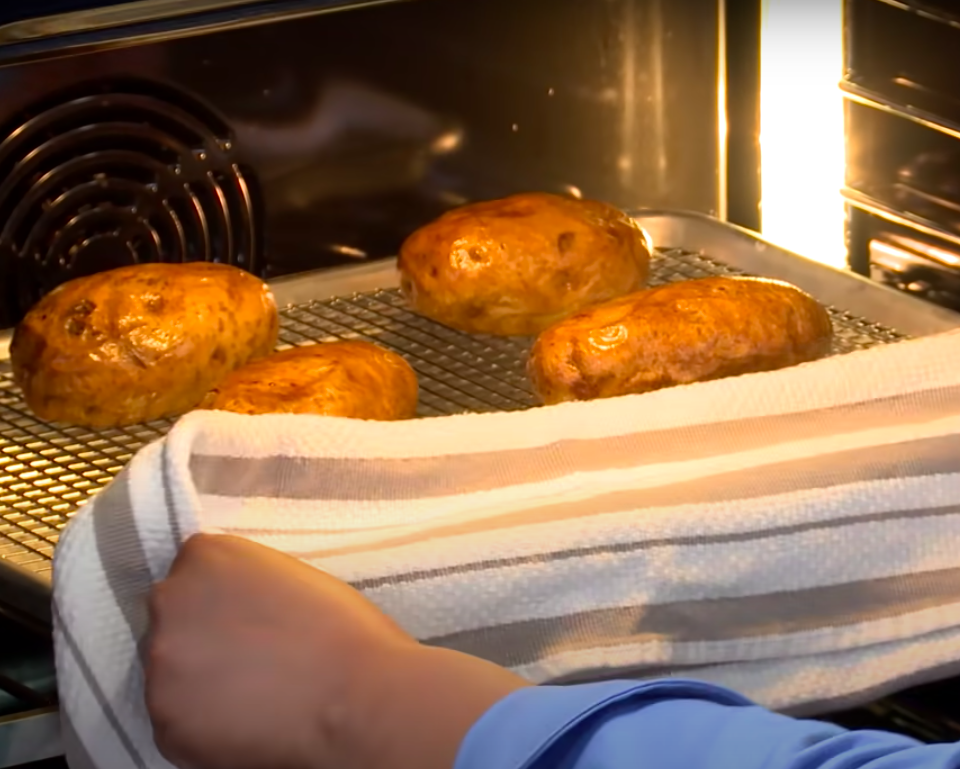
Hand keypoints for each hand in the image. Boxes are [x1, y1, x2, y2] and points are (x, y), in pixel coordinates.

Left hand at [145, 533, 526, 768]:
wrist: (356, 696)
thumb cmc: (342, 630)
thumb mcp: (290, 573)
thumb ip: (244, 580)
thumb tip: (230, 603)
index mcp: (205, 555)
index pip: (192, 573)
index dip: (220, 599)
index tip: (244, 620)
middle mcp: (170, 600)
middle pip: (172, 619)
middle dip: (200, 637)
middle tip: (248, 660)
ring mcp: (160, 663)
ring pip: (169, 672)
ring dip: (197, 682)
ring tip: (250, 694)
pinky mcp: (164, 719)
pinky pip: (174, 720)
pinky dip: (201, 725)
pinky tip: (244, 722)